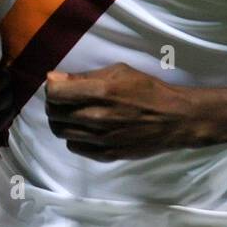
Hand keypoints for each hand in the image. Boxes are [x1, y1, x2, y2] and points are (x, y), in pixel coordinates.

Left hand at [45, 63, 209, 160]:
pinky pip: (74, 146)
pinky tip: (85, 128)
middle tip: (65, 98)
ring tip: (73, 113)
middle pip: (54, 113)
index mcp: (101, 92)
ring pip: (60, 132)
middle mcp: (97, 117)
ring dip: (61, 120)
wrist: (174, 119)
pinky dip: (74, 136)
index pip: (55, 92)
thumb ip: (85, 76)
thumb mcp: (119, 71)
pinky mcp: (106, 155)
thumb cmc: (148, 90)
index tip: (58, 84)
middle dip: (54, 103)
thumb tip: (54, 78)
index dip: (52, 86)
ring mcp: (100, 139)